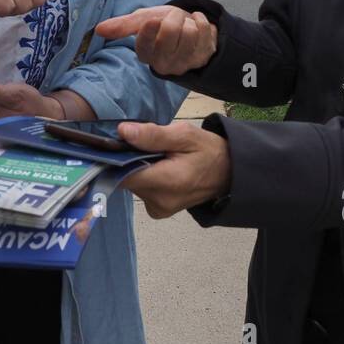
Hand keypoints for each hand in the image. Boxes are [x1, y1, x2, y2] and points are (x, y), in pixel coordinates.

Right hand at [95, 5, 217, 75]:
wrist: (191, 28)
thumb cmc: (163, 25)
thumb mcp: (143, 20)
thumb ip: (122, 25)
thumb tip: (98, 29)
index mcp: (145, 55)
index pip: (144, 42)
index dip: (150, 26)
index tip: (154, 20)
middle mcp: (163, 64)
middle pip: (169, 30)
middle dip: (172, 16)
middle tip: (173, 20)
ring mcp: (185, 63)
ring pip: (189, 31)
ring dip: (188, 21)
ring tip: (185, 26)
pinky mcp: (203, 57)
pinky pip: (204, 29)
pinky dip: (201, 21)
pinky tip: (197, 28)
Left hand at [114, 120, 230, 218]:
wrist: (229, 174)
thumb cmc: (208, 151)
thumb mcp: (185, 135)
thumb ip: (153, 135)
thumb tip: (123, 132)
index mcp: (167, 182)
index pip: (123, 174)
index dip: (115, 157)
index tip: (118, 143)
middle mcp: (159, 201)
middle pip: (125, 178)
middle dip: (129, 160)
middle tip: (146, 146)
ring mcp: (158, 209)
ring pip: (132, 184)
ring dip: (138, 168)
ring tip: (157, 157)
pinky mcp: (158, 211)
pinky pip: (140, 191)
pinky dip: (145, 178)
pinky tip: (159, 169)